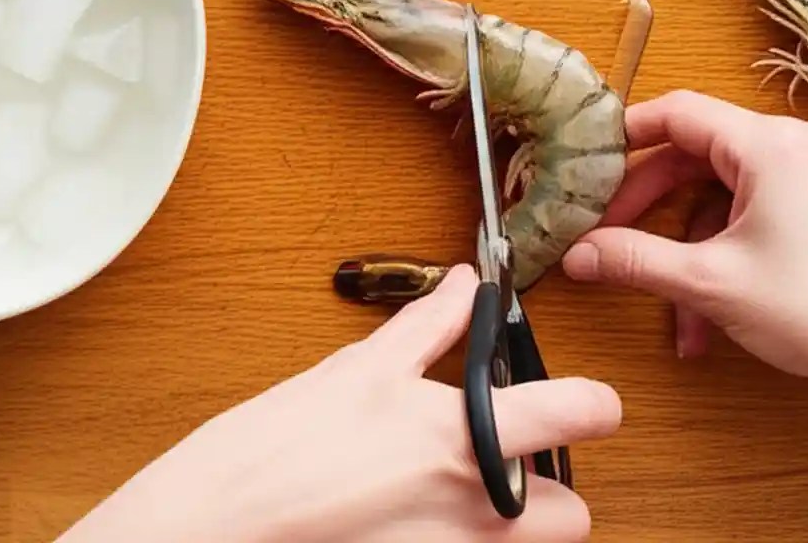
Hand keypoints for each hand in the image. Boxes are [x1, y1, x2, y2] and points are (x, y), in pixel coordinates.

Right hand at [56, 265, 620, 542]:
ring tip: (460, 499)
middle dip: (554, 492)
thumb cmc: (270, 452)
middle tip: (509, 464)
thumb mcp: (354, 373)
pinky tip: (415, 523)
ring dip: (514, 528)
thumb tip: (462, 289)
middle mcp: (474, 512)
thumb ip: (425, 330)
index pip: (583, 414)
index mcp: (463, 439)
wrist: (212, 529)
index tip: (584, 400)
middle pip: (576, 516)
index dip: (594, 402)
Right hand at [561, 90, 807, 390]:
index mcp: (770, 144)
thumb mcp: (711, 284)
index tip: (588, 162)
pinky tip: (715, 313)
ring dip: (694, 250)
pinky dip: (732, 252)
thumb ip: (635, 260)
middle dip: (653, 209)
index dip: (626, 135)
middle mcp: (801, 144)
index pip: (678, 113)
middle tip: (612, 243)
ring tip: (679, 318)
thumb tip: (576, 256)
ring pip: (731, 196)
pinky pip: (765, 212)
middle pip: (701, 156)